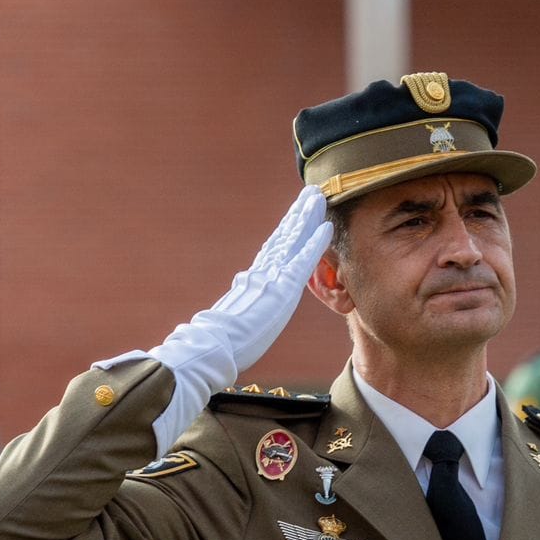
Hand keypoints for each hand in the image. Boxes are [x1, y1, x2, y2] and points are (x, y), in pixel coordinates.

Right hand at [154, 187, 332, 397]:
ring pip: (292, 240)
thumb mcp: (232, 322)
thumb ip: (238, 311)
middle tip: (311, 193)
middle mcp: (261, 273)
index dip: (285, 231)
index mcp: (250, 281)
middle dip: (298, 214)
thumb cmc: (218, 344)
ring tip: (318, 197)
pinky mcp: (282, 289)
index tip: (295, 214)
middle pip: (283, 237)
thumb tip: (229, 315)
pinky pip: (303, 261)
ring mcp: (271, 278)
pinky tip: (327, 228)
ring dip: (307, 217)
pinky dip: (315, 243)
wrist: (213, 346)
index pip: (272, 250)